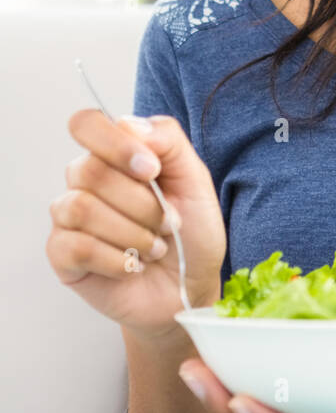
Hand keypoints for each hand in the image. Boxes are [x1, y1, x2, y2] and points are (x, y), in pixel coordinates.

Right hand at [47, 111, 225, 340]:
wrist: (190, 288)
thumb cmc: (192, 233)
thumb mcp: (195, 180)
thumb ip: (168, 141)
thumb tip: (129, 125)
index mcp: (115, 155)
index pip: (87, 124)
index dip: (117, 145)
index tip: (152, 170)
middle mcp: (86, 181)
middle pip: (91, 171)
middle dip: (142, 203)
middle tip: (169, 225)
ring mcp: (70, 218)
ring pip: (81, 208)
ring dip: (132, 233)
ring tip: (155, 248)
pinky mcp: (63, 255)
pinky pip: (76, 247)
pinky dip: (115, 259)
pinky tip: (133, 265)